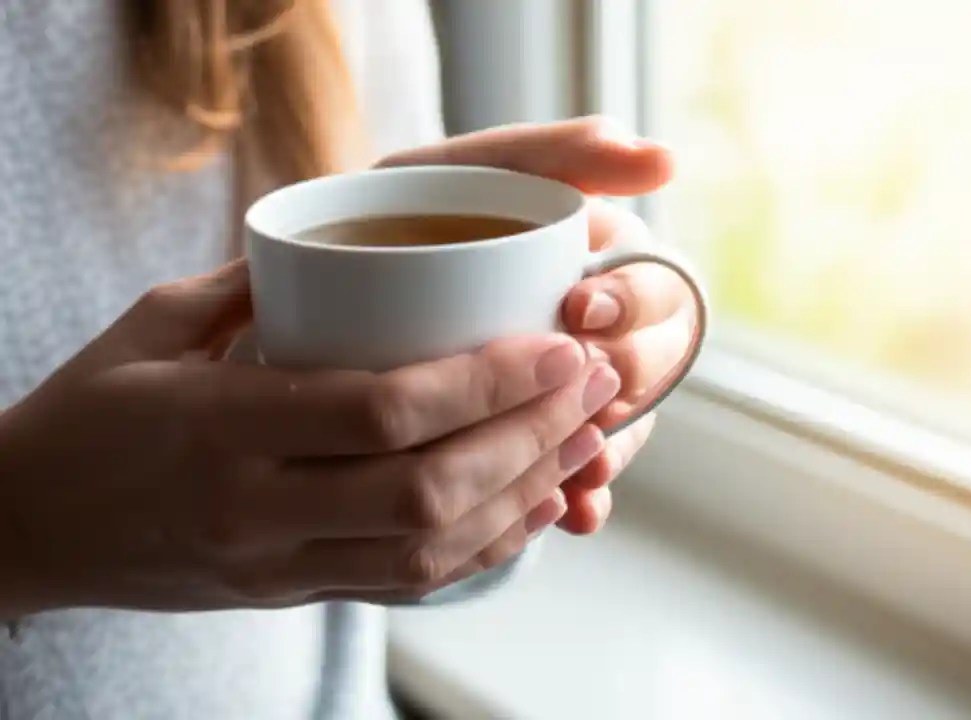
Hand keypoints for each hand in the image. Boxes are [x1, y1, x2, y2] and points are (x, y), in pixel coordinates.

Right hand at [0, 261, 618, 615]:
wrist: (28, 529)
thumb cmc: (90, 410)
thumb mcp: (154, 323)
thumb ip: (257, 285)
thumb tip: (364, 245)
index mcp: (219, 424)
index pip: (380, 412)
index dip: (486, 382)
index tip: (555, 347)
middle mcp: (253, 508)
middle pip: (426, 488)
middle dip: (530, 436)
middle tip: (593, 384)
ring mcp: (275, 564)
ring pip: (431, 548)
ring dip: (526, 493)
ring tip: (588, 439)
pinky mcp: (291, 592)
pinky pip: (408, 582)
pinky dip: (486, 548)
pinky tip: (538, 504)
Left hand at [380, 116, 688, 534]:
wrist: (324, 294)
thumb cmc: (404, 216)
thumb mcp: (469, 172)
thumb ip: (561, 151)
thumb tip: (664, 161)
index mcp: (603, 254)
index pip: (656, 278)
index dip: (636, 299)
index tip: (579, 309)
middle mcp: (601, 319)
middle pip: (653, 357)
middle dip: (623, 380)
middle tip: (578, 397)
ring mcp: (574, 383)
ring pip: (625, 424)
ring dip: (611, 447)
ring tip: (583, 470)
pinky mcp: (540, 438)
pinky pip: (584, 477)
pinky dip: (584, 495)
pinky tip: (578, 513)